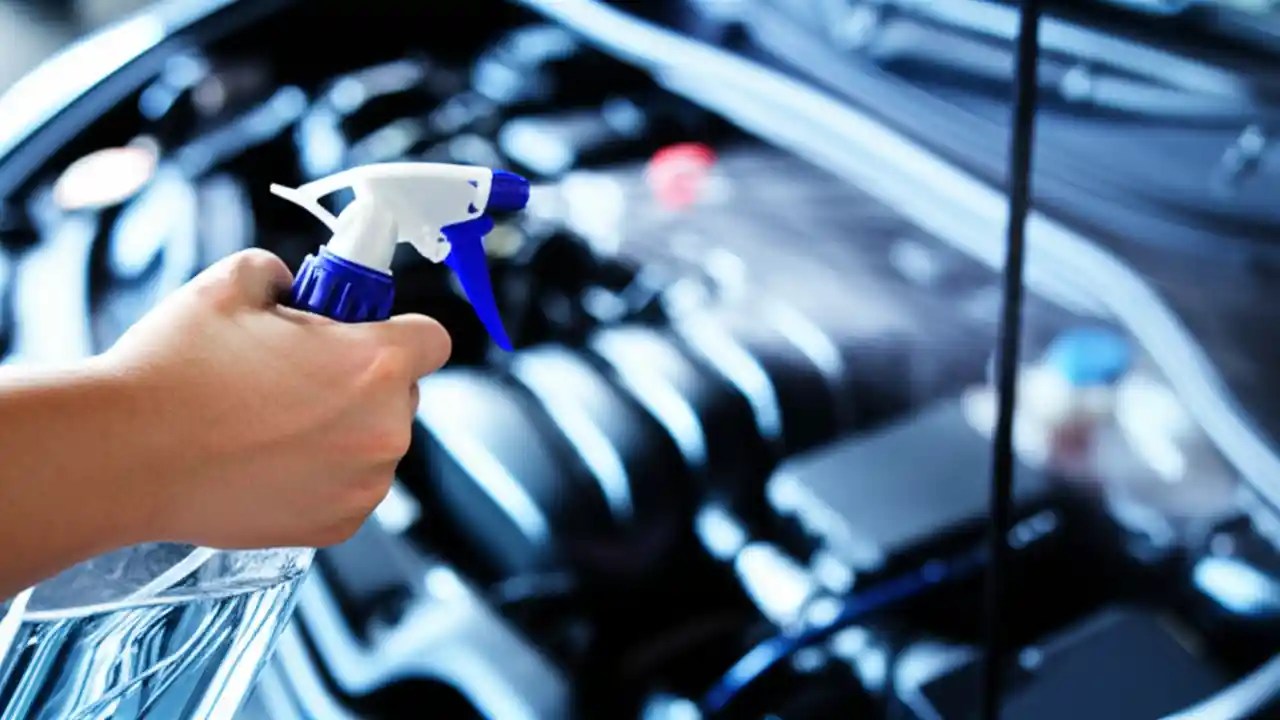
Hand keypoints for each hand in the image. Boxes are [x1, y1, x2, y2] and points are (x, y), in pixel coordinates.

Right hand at [100, 249, 450, 548]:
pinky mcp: (338, 527)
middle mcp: (384, 430)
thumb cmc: (175, 373)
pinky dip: (324, 474)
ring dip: (343, 429)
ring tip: (271, 419)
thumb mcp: (232, 283)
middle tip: (298, 373)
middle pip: (402, 392)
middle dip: (362, 379)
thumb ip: (283, 273)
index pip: (434, 339)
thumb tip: (292, 285)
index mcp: (375, 364)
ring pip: (376, 442)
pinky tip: (268, 458)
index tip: (367, 331)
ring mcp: (364, 485)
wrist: (124, 455)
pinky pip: (351, 486)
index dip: (399, 329)